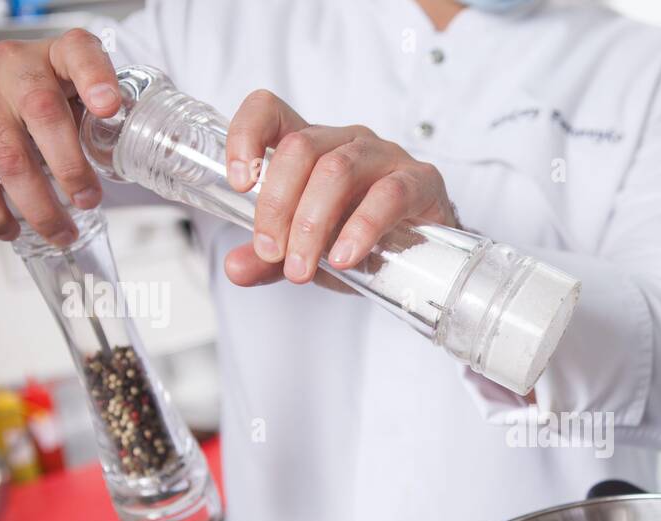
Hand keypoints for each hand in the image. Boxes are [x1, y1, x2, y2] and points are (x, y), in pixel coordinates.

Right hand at [0, 29, 119, 243]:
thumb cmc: (28, 105)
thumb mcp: (66, 99)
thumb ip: (98, 122)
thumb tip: (142, 162)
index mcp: (55, 56)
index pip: (78, 51)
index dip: (96, 77)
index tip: (110, 107)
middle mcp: (12, 67)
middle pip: (43, 113)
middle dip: (71, 168)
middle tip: (88, 201)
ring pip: (9, 157)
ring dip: (40, 206)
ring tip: (62, 232)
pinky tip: (13, 230)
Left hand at [222, 89, 457, 287]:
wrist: (423, 256)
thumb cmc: (361, 240)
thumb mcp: (307, 251)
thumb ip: (269, 260)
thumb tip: (236, 268)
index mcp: (312, 147)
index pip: (271, 111)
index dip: (246, 134)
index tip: (238, 182)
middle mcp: (346, 141)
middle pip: (299, 149)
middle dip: (277, 205)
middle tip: (271, 252)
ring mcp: (385, 156)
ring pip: (338, 170)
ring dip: (312, 223)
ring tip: (302, 269)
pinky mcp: (420, 180)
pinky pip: (389, 194)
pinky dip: (361, 228)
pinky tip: (344, 257)